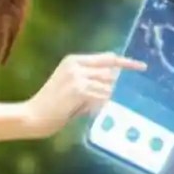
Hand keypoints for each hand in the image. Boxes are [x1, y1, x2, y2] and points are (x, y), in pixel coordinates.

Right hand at [25, 52, 145, 136]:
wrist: (31, 115)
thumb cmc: (51, 106)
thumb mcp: (72, 88)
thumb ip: (91, 83)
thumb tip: (113, 83)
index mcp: (74, 60)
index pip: (107, 58)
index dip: (126, 62)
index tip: (142, 66)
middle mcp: (76, 64)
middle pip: (110, 73)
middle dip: (113, 87)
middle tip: (106, 100)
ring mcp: (78, 76)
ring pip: (108, 86)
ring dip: (104, 100)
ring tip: (85, 108)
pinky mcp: (79, 89)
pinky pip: (101, 97)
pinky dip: (99, 106)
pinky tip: (84, 111)